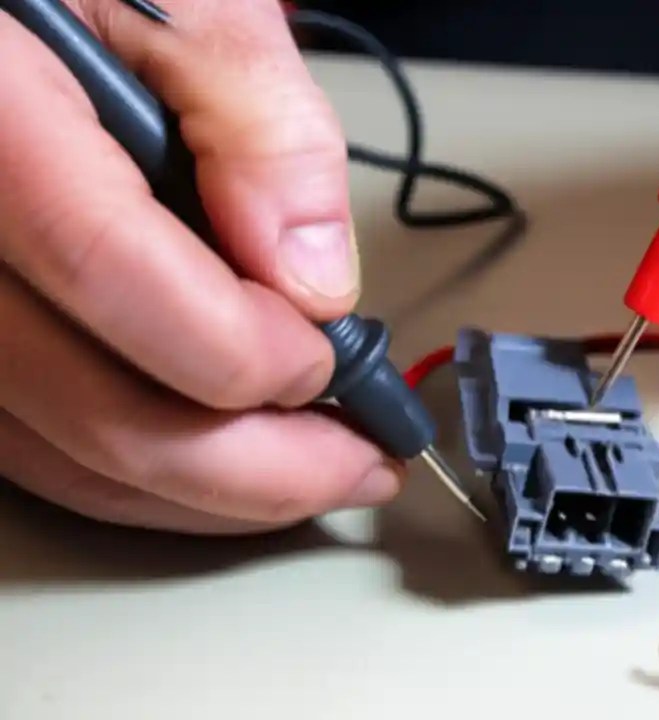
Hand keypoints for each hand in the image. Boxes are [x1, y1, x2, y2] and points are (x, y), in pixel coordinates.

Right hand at [0, 0, 402, 533]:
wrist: (11, 23)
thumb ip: (256, 119)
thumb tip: (311, 274)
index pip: (117, 275)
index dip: (246, 349)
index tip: (332, 362)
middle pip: (94, 410)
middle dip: (258, 468)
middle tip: (358, 465)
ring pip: (60, 453)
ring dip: (204, 490)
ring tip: (311, 473)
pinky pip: (33, 437)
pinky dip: (137, 468)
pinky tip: (218, 458)